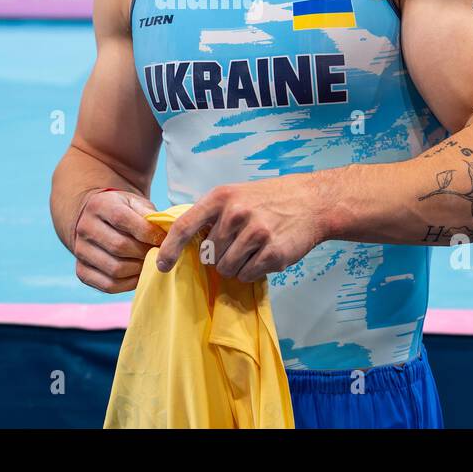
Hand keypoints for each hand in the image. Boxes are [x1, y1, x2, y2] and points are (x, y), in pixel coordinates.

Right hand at [71, 188, 162, 293]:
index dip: (147, 232)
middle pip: (119, 246)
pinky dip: (129, 284)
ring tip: (152, 264)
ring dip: (139, 270)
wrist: (99, 220)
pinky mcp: (82, 271)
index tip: (165, 238)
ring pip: (115, 269)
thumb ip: (150, 215)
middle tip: (160, 254)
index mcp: (99, 205)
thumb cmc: (125, 211)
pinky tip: (139, 275)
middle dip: (145, 253)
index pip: (122, 219)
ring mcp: (80, 251)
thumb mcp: (136, 204)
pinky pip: (109, 285)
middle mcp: (85, 228)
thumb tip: (167, 234)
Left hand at [156, 173, 334, 282]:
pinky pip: (247, 275)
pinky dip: (252, 272)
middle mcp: (235, 213)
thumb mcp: (234, 195)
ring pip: (227, 268)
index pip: (185, 226)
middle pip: (209, 255)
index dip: (170, 249)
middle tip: (240, 242)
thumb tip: (184, 244)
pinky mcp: (273, 253)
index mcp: (220, 197)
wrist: (311, 202)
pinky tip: (265, 255)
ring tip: (254, 248)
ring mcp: (255, 233)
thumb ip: (210, 216)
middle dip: (220, 255)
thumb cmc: (267, 200)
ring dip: (237, 265)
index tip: (161, 266)